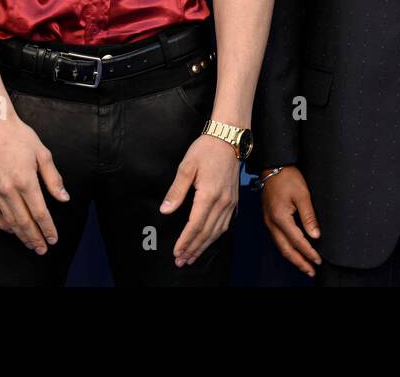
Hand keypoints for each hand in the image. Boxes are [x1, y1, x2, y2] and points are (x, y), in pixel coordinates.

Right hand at [0, 111, 69, 254]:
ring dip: (20, 235)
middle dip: (35, 238)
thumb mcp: (43, 154)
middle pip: (24, 222)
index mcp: (26, 181)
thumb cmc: (20, 137)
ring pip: (9, 222)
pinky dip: (3, 226)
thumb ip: (53, 179)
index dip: (48, 229)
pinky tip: (11, 230)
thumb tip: (64, 198)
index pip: (40, 213)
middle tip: (43, 249)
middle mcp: (9, 190)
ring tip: (30, 243)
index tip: (54, 239)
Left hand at [160, 133, 239, 266]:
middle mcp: (222, 202)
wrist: (229, 139)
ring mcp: (230, 202)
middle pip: (206, 232)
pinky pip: (225, 224)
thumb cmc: (206, 150)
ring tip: (192, 257)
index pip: (195, 225)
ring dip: (204, 246)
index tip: (176, 252)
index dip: (185, 241)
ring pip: (217, 231)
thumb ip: (176, 191)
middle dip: (193, 249)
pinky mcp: (233, 200)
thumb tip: (166, 210)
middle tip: (182, 261)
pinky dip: (215, 236)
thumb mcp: (186, 167)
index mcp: (209, 194)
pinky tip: (208, 241)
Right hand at [260, 166, 321, 276]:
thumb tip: (315, 235)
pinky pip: (277, 239)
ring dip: (292, 257)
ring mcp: (269, 221)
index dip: (308, 252)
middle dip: (299, 262)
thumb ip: (308, 216)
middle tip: (311, 271)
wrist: (273, 166)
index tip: (318, 261)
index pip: (297, 241)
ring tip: (304, 265)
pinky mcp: (269, 218)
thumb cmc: (287, 177)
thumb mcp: (302, 195)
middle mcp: (272, 222)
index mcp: (280, 217)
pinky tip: (294, 250)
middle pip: (286, 249)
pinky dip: (287, 248)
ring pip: (280, 246)